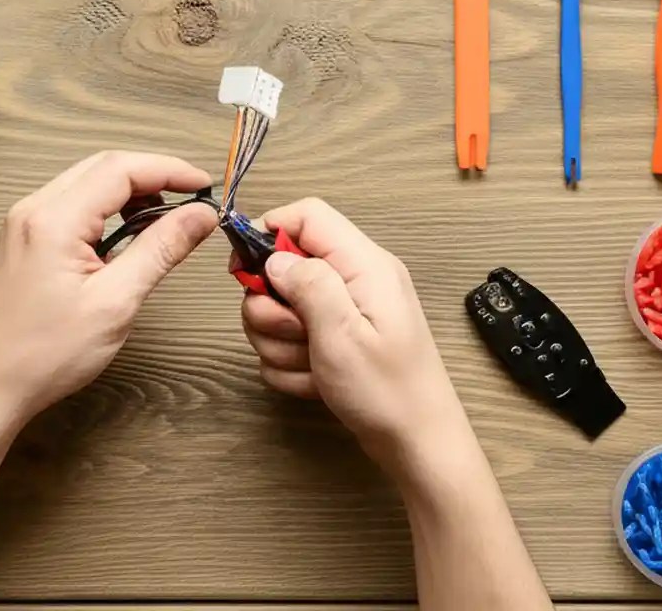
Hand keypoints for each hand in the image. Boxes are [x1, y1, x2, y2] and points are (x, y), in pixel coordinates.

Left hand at [0, 151, 217, 424]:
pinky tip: (127, 234)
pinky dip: (106, 209)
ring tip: (166, 220)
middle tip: (193, 200)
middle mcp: (33, 210)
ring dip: (129, 191)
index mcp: (53, 220)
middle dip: (152, 175)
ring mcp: (23, 224)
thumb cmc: (45, 354)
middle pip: (102, 167)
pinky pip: (71, 206)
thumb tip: (201, 215)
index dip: (169, 169)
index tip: (206, 187)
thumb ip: (161, 250)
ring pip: (86, 184)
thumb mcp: (116, 302)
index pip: (120, 168)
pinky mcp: (23, 240)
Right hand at [238, 198, 460, 472]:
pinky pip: (288, 343)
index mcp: (363, 265)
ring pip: (279, 310)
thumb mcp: (342, 333)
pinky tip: (316, 382)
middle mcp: (353, 281)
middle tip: (295, 336)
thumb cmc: (388, 391)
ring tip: (312, 366)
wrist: (417, 445)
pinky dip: (292, 366)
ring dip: (280, 343)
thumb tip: (274, 257)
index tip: (244, 272)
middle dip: (271, 308)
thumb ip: (307, 283)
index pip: (306, 216)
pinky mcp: (333, 342)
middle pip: (283, 267)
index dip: (268, 234)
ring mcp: (343, 314)